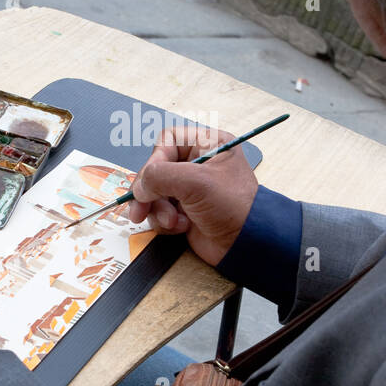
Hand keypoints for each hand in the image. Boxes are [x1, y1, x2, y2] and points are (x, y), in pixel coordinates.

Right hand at [127, 125, 258, 266]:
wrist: (246, 244)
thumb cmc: (233, 207)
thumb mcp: (196, 183)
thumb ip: (159, 176)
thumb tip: (138, 187)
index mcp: (208, 145)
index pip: (168, 140)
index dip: (155, 160)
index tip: (150, 181)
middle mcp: (199, 164)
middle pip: (157, 168)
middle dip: (150, 191)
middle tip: (140, 208)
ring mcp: (190, 189)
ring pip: (155, 192)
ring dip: (158, 209)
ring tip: (172, 221)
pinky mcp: (185, 211)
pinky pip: (160, 211)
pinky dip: (166, 222)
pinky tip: (182, 228)